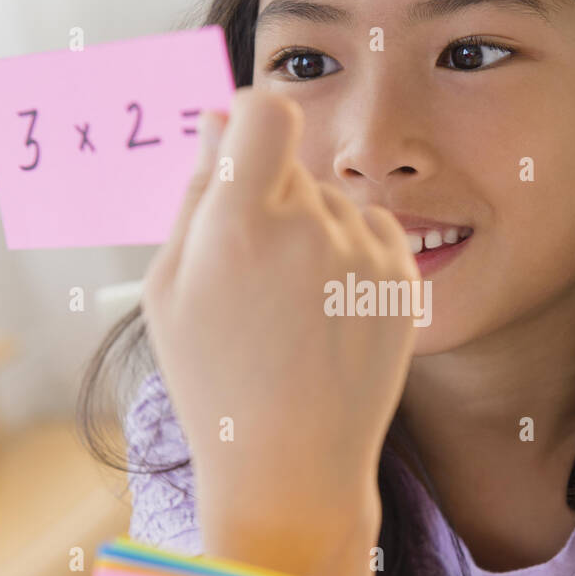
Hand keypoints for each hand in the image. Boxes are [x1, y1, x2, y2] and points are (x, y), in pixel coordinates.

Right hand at [140, 89, 418, 575]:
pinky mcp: (403, 280)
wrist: (293, 465)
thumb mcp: (172, 289)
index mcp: (240, 226)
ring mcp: (365, 256)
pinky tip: (328, 311)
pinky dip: (351, 254)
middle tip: (254, 272)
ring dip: (313, 229)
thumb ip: (198, 193)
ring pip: (334, 200)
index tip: (244, 150)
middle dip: (271, 196)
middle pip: (294, 164)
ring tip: (293, 307)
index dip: (250, 122)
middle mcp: (311, 229)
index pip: (264, 111)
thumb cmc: (216, 381)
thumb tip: (219, 119)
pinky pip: (373, 230)